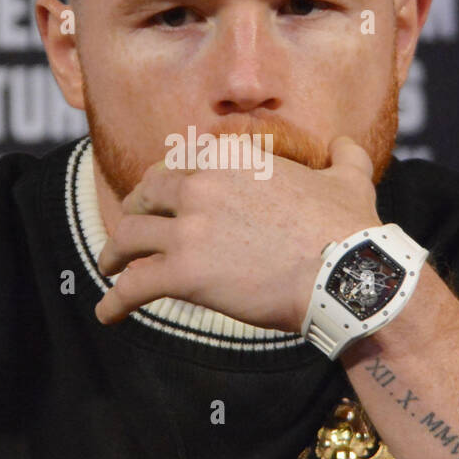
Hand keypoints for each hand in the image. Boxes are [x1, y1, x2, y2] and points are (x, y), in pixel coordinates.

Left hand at [94, 135, 381, 332]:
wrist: (347, 273)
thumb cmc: (351, 229)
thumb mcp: (349, 179)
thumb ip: (344, 154)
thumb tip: (345, 143)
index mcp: (232, 157)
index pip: (178, 163)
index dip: (162, 182)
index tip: (157, 198)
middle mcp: (202, 185)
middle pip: (145, 196)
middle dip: (133, 212)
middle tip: (130, 233)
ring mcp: (189, 229)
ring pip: (128, 238)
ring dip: (113, 254)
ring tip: (108, 270)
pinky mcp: (184, 273)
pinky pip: (132, 287)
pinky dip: (113, 301)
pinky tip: (107, 315)